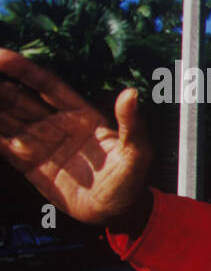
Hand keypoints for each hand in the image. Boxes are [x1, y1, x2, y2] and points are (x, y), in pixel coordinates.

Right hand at [0, 50, 152, 225]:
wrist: (115, 213)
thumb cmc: (130, 181)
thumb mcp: (137, 154)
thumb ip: (131, 125)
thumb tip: (131, 93)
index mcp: (79, 113)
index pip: (46, 85)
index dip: (23, 70)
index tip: (0, 57)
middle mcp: (55, 122)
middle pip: (17, 97)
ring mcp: (38, 141)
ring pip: (4, 117)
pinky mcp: (26, 162)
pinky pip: (0, 143)